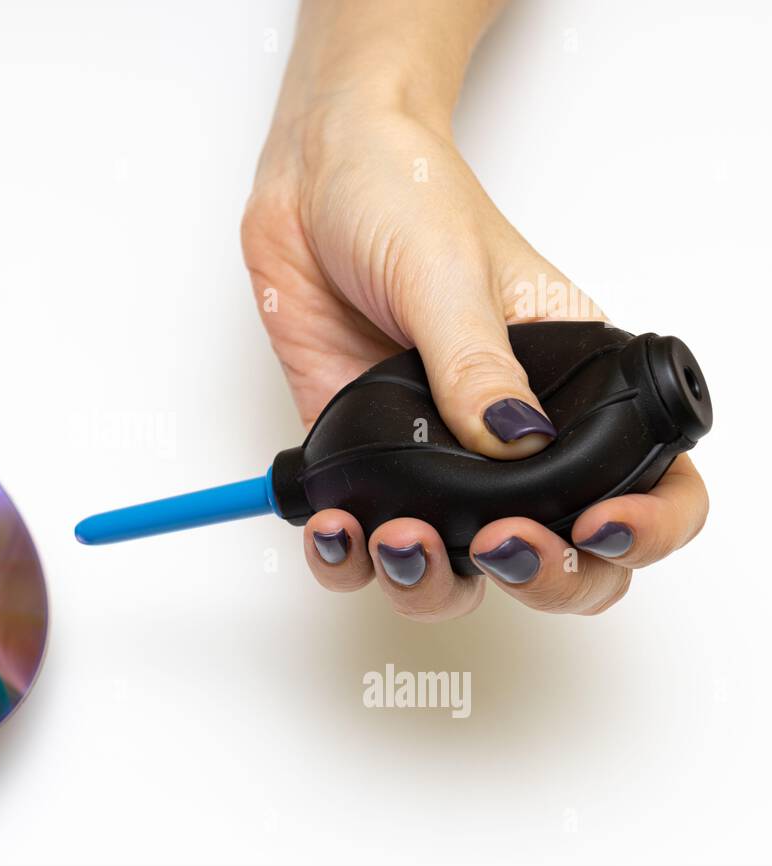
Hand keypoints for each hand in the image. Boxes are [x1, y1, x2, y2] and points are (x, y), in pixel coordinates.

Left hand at [243, 99, 707, 619]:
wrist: (315, 182)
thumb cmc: (406, 196)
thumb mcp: (451, 271)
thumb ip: (478, 363)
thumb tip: (515, 444)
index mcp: (571, 387)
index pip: (648, 481)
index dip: (644, 528)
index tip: (599, 526)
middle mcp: (509, 440)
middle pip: (559, 556)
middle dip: (540, 578)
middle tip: (498, 546)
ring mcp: (434, 459)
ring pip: (459, 570)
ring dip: (433, 584)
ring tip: (399, 543)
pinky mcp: (363, 463)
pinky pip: (362, 544)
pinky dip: (348, 560)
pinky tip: (335, 532)